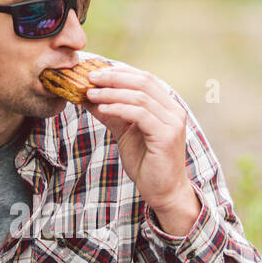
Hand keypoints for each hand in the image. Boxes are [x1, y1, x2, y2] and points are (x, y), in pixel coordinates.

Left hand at [81, 65, 200, 235]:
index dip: (120, 71)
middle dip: (114, 77)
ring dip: (111, 92)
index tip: (95, 71)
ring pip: (140, 96)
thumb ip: (111, 113)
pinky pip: (140, 114)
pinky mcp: (166, 135)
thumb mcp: (124, 132)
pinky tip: (102, 108)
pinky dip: (119, 108)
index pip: (144, 79)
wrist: (163, 192)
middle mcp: (174, 110)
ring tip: (90, 93)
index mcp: (167, 106)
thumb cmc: (145, 163)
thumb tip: (87, 96)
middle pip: (143, 81)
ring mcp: (172, 122)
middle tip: (90, 77)